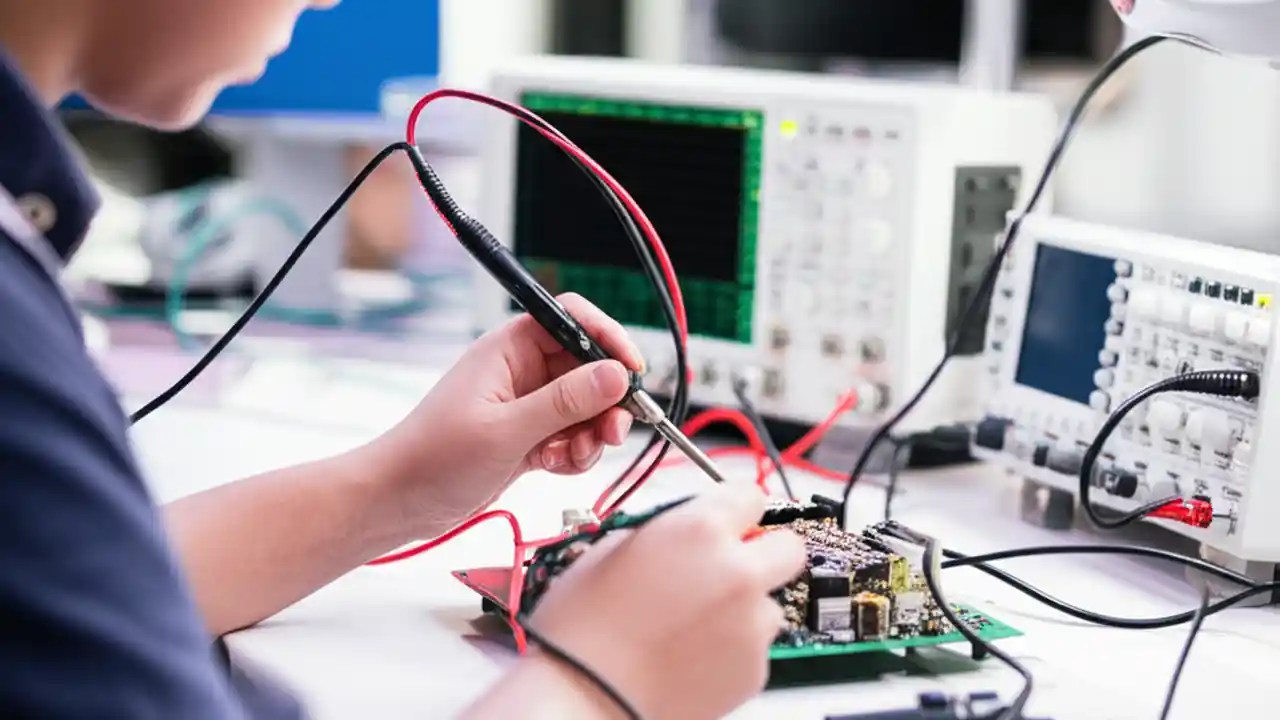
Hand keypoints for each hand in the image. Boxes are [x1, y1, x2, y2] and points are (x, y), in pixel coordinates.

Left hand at [368, 293, 644, 535]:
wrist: (399, 501)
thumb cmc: (434, 457)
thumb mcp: (506, 430)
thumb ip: (564, 403)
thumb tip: (615, 375)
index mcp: (509, 349)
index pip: (571, 320)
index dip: (606, 338)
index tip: (631, 369)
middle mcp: (521, 371)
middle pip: (587, 367)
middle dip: (606, 399)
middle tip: (613, 429)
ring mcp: (526, 405)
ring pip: (585, 406)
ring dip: (593, 432)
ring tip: (578, 455)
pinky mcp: (529, 437)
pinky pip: (572, 435)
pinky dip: (575, 453)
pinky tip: (557, 466)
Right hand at [516, 486, 806, 719]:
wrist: (584, 697)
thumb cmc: (584, 628)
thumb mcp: (611, 548)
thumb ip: (665, 531)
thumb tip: (684, 532)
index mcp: (699, 530)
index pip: (750, 495)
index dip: (736, 509)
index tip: (730, 520)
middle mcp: (737, 571)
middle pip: (787, 546)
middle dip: (764, 553)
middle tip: (730, 569)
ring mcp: (751, 624)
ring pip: (770, 603)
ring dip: (744, 608)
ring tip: (693, 626)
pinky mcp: (754, 670)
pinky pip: (756, 647)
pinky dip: (732, 649)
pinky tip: (691, 655)